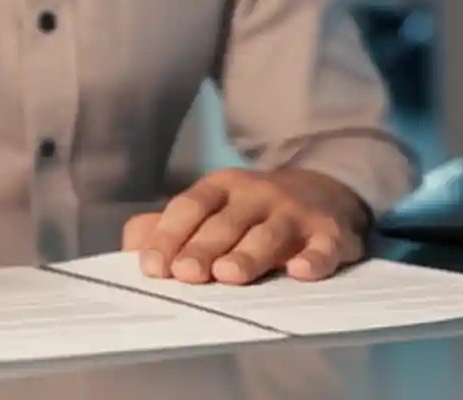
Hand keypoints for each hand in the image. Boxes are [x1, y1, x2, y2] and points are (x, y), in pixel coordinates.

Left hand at [122, 167, 368, 284]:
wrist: (325, 190)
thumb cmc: (251, 211)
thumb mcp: (211, 208)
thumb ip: (169, 227)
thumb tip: (132, 246)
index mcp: (221, 187)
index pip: (189, 207)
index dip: (169, 235)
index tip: (153, 267)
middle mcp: (256, 195)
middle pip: (225, 223)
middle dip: (203, 248)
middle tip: (185, 274)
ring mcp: (294, 213)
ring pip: (268, 234)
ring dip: (248, 254)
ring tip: (228, 275)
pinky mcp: (330, 232)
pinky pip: (323, 246)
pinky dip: (314, 258)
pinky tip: (300, 272)